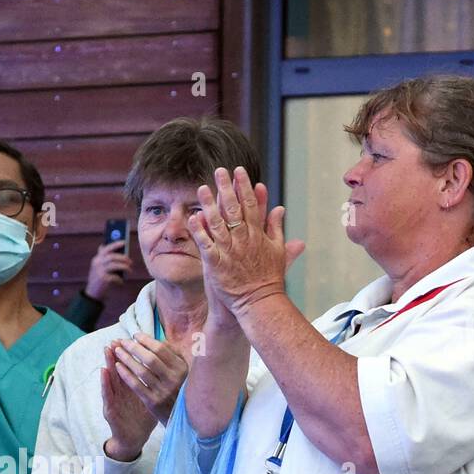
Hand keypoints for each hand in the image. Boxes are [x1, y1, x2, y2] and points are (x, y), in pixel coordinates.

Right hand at [84, 242, 132, 301]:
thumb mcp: (100, 269)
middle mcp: (97, 264)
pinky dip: (120, 279)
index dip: (115, 244)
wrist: (92, 294)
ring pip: (115, 265)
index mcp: (96, 259)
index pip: (106, 248)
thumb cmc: (99, 280)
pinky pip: (115, 276)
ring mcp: (99, 271)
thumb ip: (105, 260)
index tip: (124, 242)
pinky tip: (121, 282)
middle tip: (130, 261)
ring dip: (125, 267)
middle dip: (123, 258)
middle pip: (112, 256)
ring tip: (130, 270)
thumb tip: (118, 252)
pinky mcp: (103, 279)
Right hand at [101, 344, 155, 461]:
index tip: (130, 338)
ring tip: (107, 349)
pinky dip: (105, 383)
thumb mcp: (151, 398)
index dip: (129, 353)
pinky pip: (107, 395)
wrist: (133, 439)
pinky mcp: (109, 410)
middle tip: (116, 338)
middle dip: (118, 353)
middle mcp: (120, 391)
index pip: (129, 366)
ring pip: (110, 378)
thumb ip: (154, 383)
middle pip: (118, 368)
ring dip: (108, 362)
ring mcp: (114, 400)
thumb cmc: (143, 417)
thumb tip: (171, 367)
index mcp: (130, 387)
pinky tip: (103, 372)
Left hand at [110, 333, 187, 426]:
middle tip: (122, 341)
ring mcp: (163, 391)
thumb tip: (159, 340)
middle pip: (150, 358)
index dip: (146, 340)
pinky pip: (136, 385)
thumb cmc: (180, 390)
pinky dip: (126, 374)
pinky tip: (117, 366)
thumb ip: (173, 356)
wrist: (182, 418)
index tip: (135, 335)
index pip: (161, 349)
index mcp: (182, 368)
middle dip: (134, 348)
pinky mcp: (153, 402)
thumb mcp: (184, 372)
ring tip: (117, 351)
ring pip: (141, 371)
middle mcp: (174, 379)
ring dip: (127, 359)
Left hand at [189, 166, 305, 318]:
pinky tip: (193, 217)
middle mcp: (244, 240)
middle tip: (219, 170)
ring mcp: (230, 251)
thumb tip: (280, 208)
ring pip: (218, 223)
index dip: (245, 186)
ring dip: (209, 204)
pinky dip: (200, 231)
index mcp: (257, 235)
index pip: (251, 205)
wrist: (260, 303)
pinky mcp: (216, 264)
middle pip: (234, 209)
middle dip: (227, 188)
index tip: (239, 171)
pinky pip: (206, 244)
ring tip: (202, 188)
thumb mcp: (277, 250)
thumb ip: (276, 228)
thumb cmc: (269, 278)